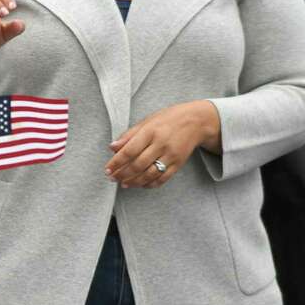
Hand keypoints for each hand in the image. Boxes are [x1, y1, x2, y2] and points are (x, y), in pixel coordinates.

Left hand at [104, 101, 220, 188]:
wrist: (197, 121)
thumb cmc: (168, 120)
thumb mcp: (147, 121)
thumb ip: (129, 135)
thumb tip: (112, 147)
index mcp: (151, 131)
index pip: (130, 150)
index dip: (116, 162)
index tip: (107, 169)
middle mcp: (161, 144)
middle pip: (138, 165)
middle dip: (122, 174)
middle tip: (113, 178)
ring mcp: (171, 155)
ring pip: (149, 174)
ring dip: (134, 182)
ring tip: (124, 183)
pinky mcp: (178, 163)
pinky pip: (162, 179)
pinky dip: (149, 184)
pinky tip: (140, 184)